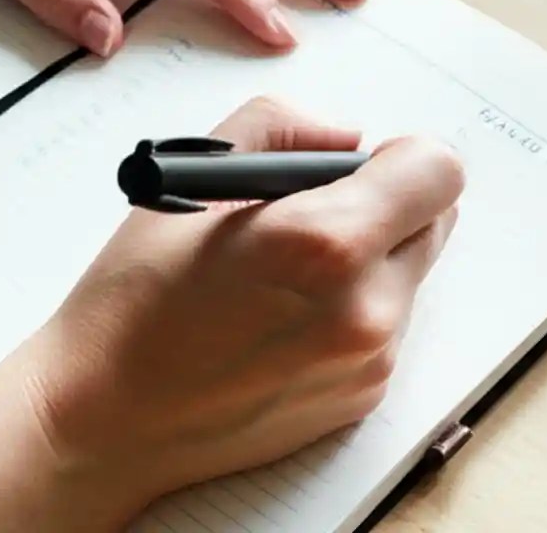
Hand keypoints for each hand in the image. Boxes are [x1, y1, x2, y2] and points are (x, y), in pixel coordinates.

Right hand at [0, 97, 463, 531]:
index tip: (364, 165)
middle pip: (438, 219)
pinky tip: (289, 317)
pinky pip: (392, 322)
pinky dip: (358, 306)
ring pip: (413, 272)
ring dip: (375, 256)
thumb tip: (349, 138)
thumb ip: (284, 127)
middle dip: (391, 202)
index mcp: (326, 242)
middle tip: (320, 212)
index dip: (402, 157)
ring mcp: (372, 358)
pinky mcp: (367, 393)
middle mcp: (366, 307)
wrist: (108, 419)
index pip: (438, 171)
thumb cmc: (138, 298)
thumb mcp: (194, 175)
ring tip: (291, 274)